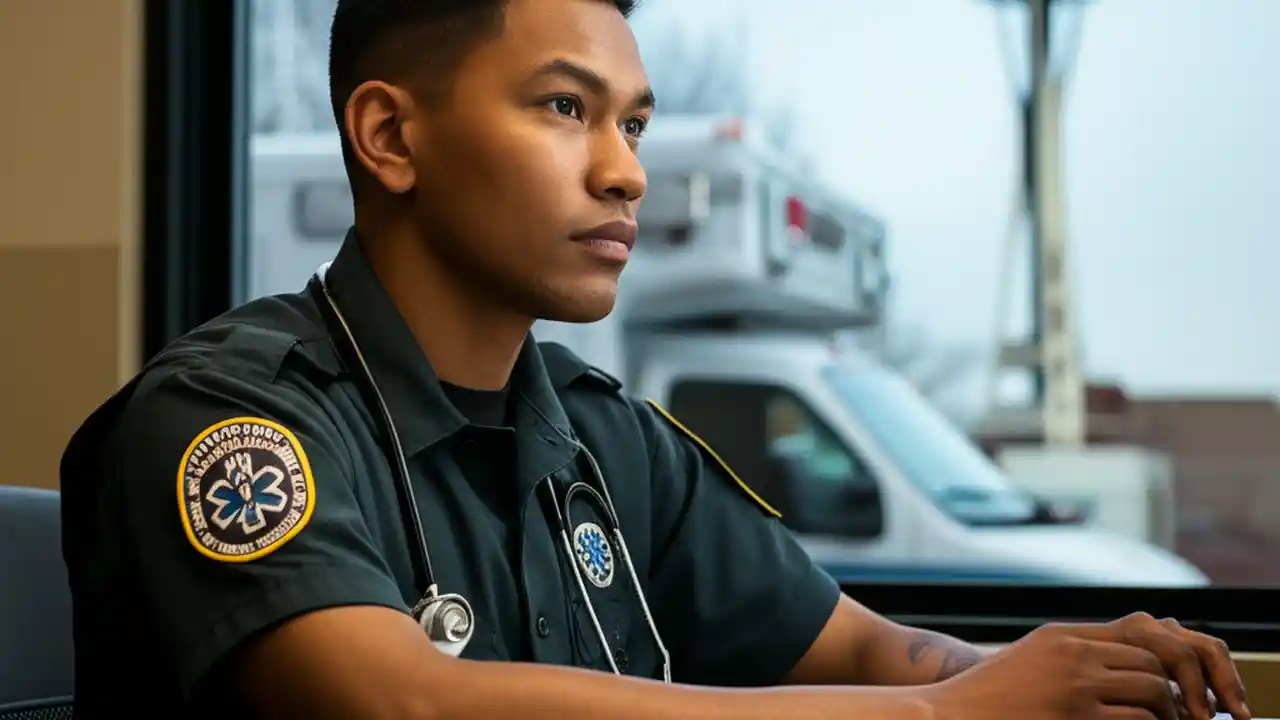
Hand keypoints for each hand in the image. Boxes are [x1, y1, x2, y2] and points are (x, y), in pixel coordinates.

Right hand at [924, 613, 1248, 719]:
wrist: (949, 715)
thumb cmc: (986, 699)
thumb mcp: (1027, 662)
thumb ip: (1065, 659)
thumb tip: (1110, 670)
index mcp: (1060, 637)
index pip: (1132, 639)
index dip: (1157, 667)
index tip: (1164, 692)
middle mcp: (1072, 653)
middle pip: (1150, 663)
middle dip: (1171, 693)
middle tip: (1176, 718)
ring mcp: (1076, 684)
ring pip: (1152, 691)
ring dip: (1166, 715)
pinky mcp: (1079, 717)